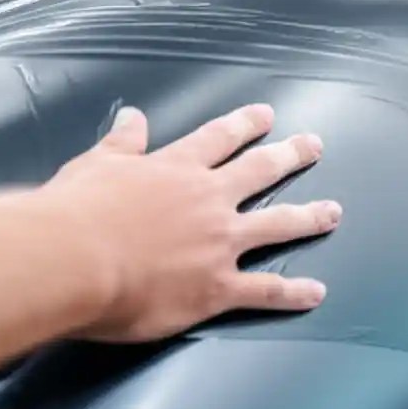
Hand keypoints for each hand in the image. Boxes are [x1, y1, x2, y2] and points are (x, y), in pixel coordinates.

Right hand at [36, 104, 339, 342]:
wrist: (75, 259)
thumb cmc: (75, 212)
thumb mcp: (96, 165)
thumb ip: (122, 144)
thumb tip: (132, 118)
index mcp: (176, 168)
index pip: (219, 139)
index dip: (245, 125)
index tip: (266, 115)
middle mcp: (208, 200)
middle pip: (259, 171)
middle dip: (290, 156)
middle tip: (314, 146)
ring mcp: (219, 244)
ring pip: (277, 224)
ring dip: (308, 217)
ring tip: (332, 212)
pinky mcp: (218, 287)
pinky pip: (266, 289)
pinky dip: (293, 293)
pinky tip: (316, 293)